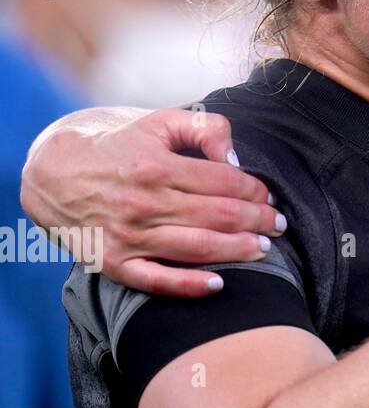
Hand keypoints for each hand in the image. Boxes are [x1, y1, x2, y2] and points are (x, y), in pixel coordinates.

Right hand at [20, 108, 282, 296]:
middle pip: (217, 216)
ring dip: (236, 250)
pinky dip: (188, 286)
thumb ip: (206, 129)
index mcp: (156, 165)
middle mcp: (142, 202)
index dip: (255, 191)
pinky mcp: (112, 262)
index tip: (270, 197)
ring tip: (262, 248)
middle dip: (256, 221)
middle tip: (278, 225)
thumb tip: (237, 160)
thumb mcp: (161, 121)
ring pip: (196, 248)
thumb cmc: (118, 142)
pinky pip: (155, 280)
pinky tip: (218, 284)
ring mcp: (126, 236)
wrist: (53, 169)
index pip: (224, 181)